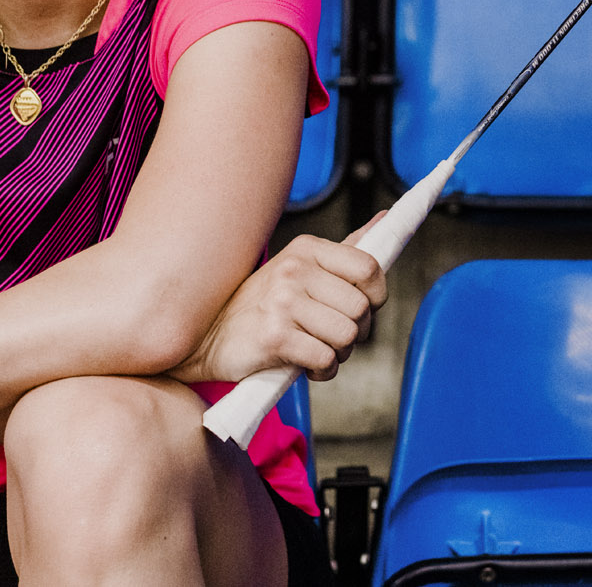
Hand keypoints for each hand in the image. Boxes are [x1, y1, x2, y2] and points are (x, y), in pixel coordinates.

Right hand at [172, 215, 387, 383]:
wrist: (207, 337)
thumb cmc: (261, 305)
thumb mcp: (300, 267)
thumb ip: (345, 249)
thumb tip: (383, 220)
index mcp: (307, 249)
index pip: (368, 267)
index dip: (376, 295)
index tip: (363, 308)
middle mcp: (295, 270)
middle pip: (361, 307)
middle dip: (356, 331)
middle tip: (333, 336)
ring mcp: (283, 302)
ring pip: (347, 335)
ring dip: (339, 353)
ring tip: (318, 349)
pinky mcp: (274, 337)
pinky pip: (325, 359)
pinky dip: (323, 371)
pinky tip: (306, 365)